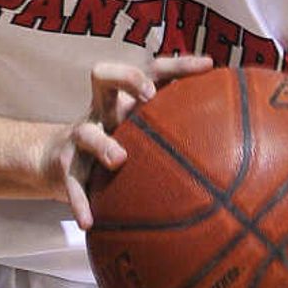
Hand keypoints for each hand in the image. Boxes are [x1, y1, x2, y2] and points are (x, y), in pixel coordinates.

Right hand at [43, 53, 213, 227]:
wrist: (53, 163)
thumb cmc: (113, 144)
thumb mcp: (139, 132)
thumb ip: (175, 131)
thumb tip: (234, 140)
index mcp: (123, 100)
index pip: (151, 70)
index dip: (177, 65)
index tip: (208, 66)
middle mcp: (100, 111)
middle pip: (103, 76)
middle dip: (126, 78)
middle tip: (147, 95)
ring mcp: (80, 137)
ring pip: (86, 131)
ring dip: (103, 144)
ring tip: (119, 160)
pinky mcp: (65, 167)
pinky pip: (71, 184)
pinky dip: (79, 201)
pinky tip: (90, 221)